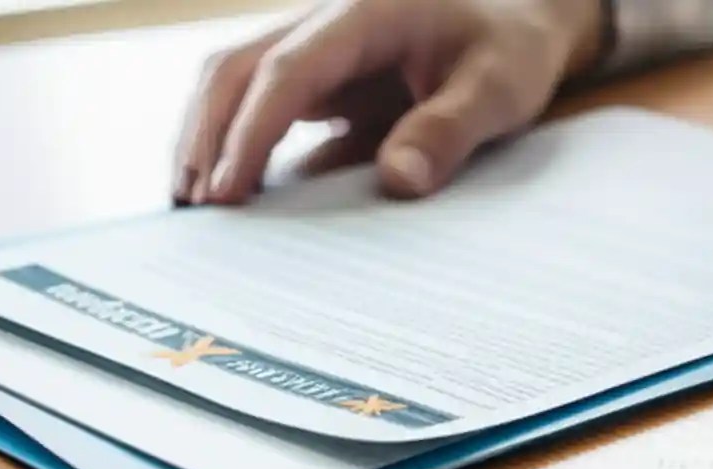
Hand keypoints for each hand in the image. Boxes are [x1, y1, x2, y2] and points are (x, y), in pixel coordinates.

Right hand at [173, 0, 602, 205]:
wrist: (520, 20)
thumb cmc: (510, 47)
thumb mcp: (499, 88)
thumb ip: (449, 129)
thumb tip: (397, 181)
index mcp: (363, 13)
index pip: (288, 70)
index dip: (252, 131)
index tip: (231, 189)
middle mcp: (327, 23)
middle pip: (236, 68)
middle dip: (206, 134)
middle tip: (195, 205)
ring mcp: (320, 49)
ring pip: (237, 80)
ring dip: (208, 134)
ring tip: (193, 202)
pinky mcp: (325, 76)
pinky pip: (266, 102)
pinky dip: (239, 140)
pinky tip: (233, 188)